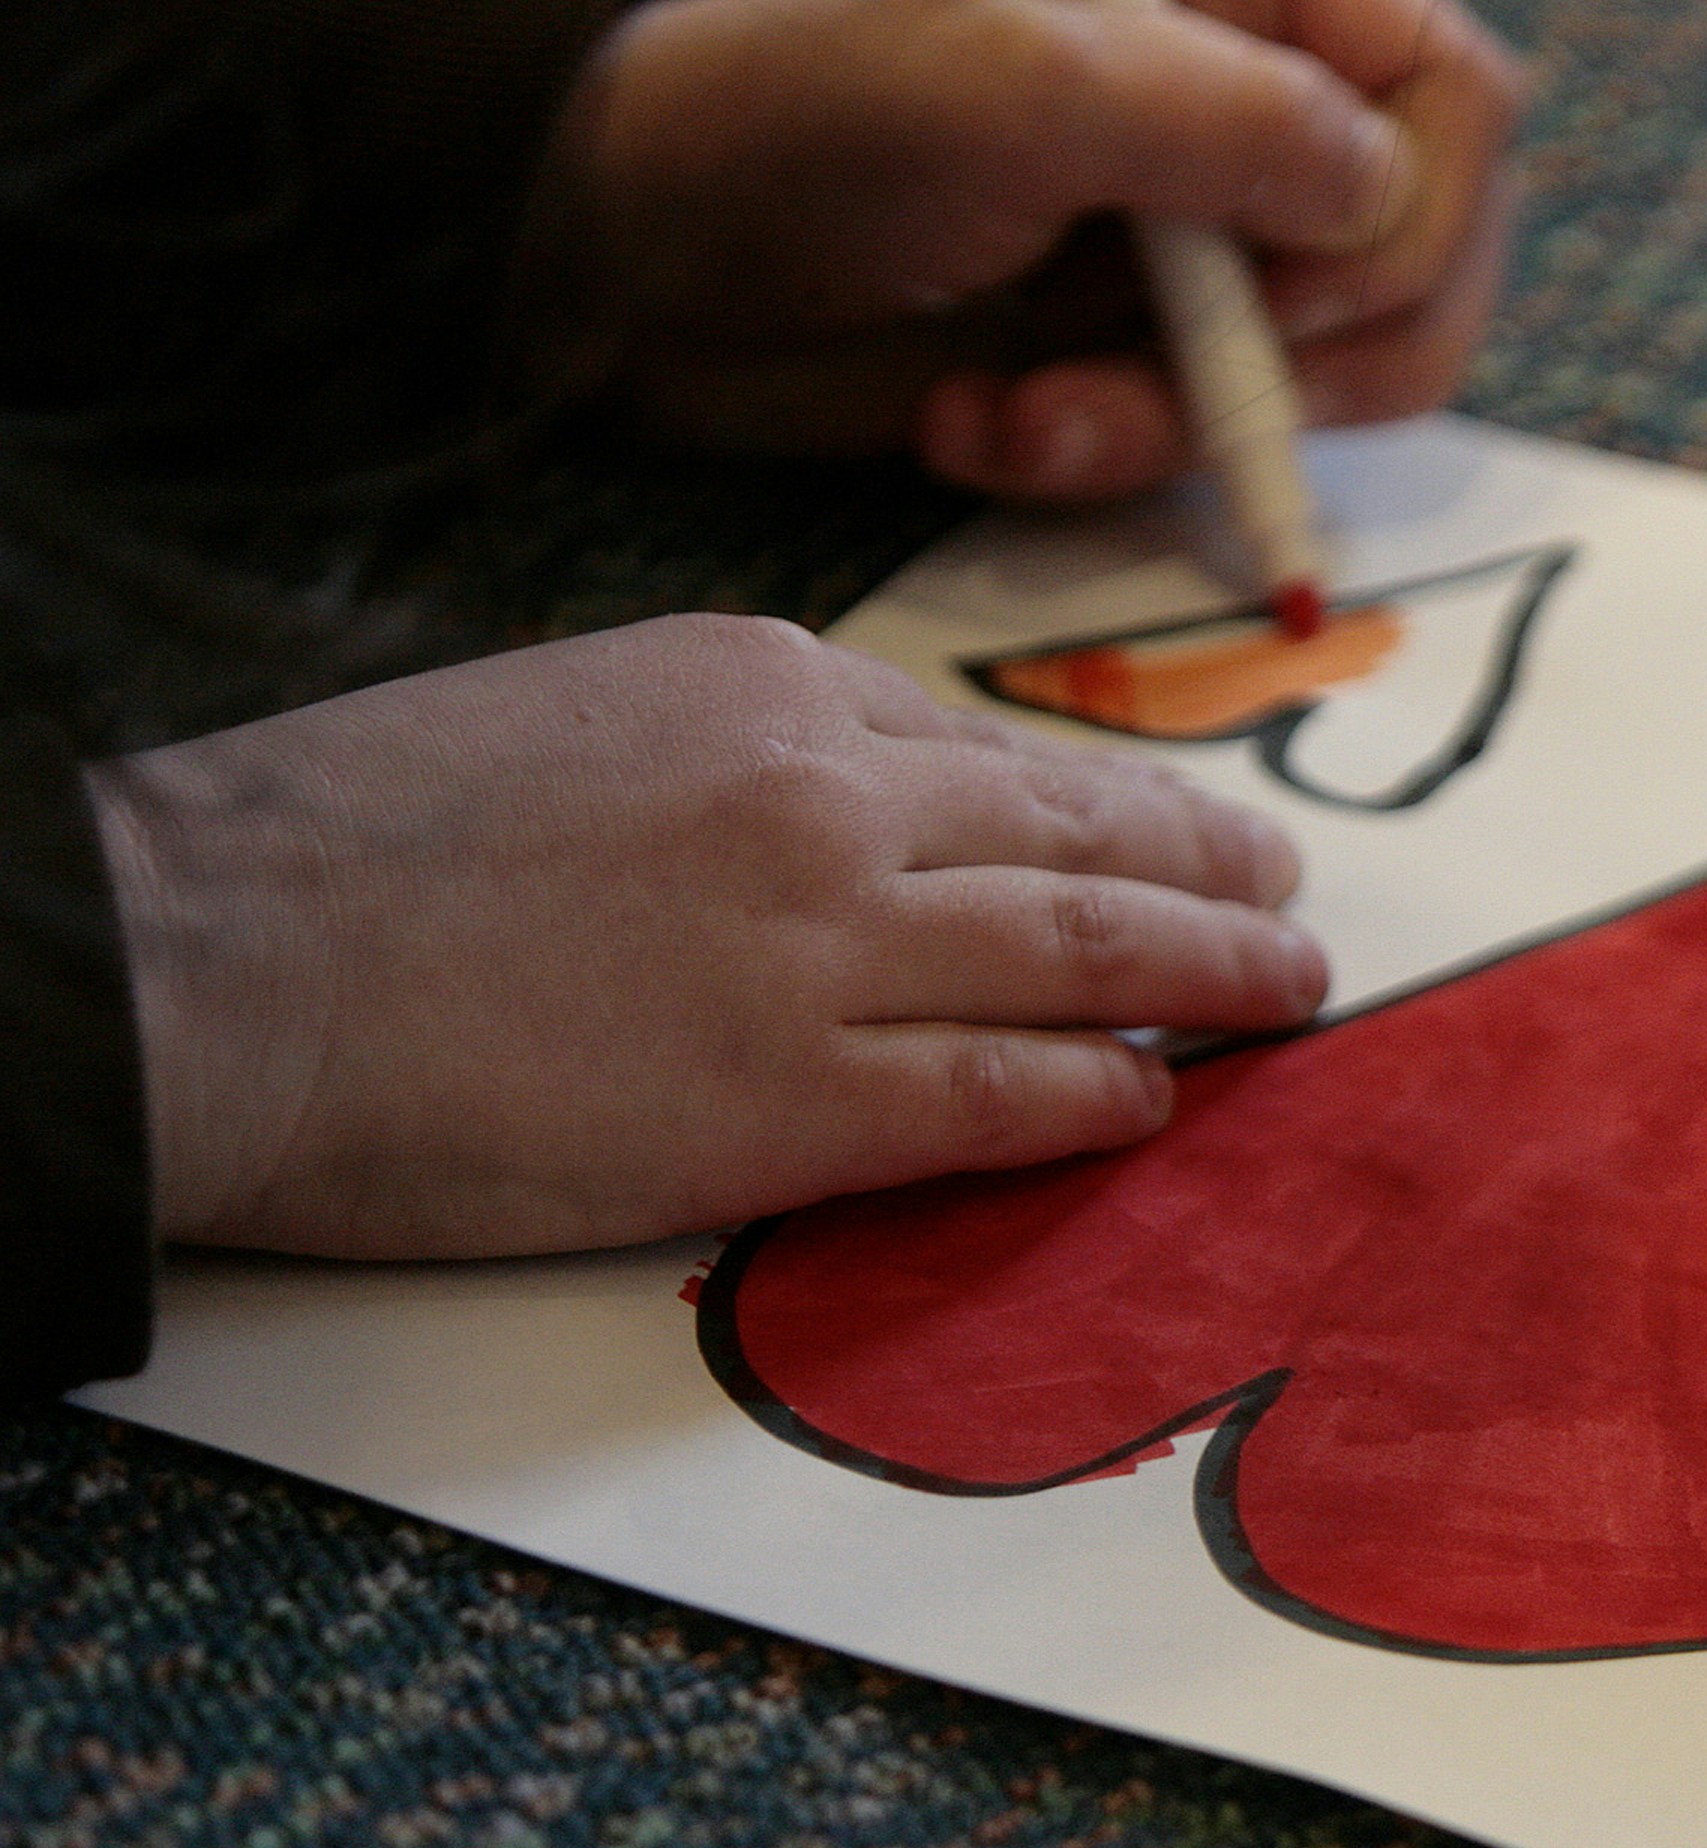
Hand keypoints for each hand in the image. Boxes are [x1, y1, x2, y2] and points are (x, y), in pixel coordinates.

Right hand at [91, 615, 1326, 1257]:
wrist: (217, 958)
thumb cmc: (341, 847)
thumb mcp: (560, 719)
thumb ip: (718, 758)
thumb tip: (833, 821)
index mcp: (761, 684)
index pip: (978, 750)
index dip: (1092, 801)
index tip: (1159, 831)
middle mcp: (829, 798)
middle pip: (1076, 836)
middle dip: (1207, 867)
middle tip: (1287, 896)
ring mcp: (830, 947)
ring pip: (1086, 953)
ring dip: (1212, 975)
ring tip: (1289, 992)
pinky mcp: (802, 1097)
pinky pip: (1010, 1090)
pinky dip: (1104, 1093)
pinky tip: (1156, 1105)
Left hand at [551, 0, 1527, 500]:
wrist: (618, 230)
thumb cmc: (807, 104)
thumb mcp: (1034, 83)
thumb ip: (1238, 122)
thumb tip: (1388, 195)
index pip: (1456, 102)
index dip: (1405, 227)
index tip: (1284, 301)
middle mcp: (1242, 103)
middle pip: (1419, 261)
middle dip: (1304, 366)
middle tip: (1181, 386)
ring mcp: (1190, 234)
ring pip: (1316, 379)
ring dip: (1174, 432)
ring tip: (1026, 419)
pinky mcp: (1121, 346)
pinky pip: (1200, 442)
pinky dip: (1095, 457)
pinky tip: (977, 423)